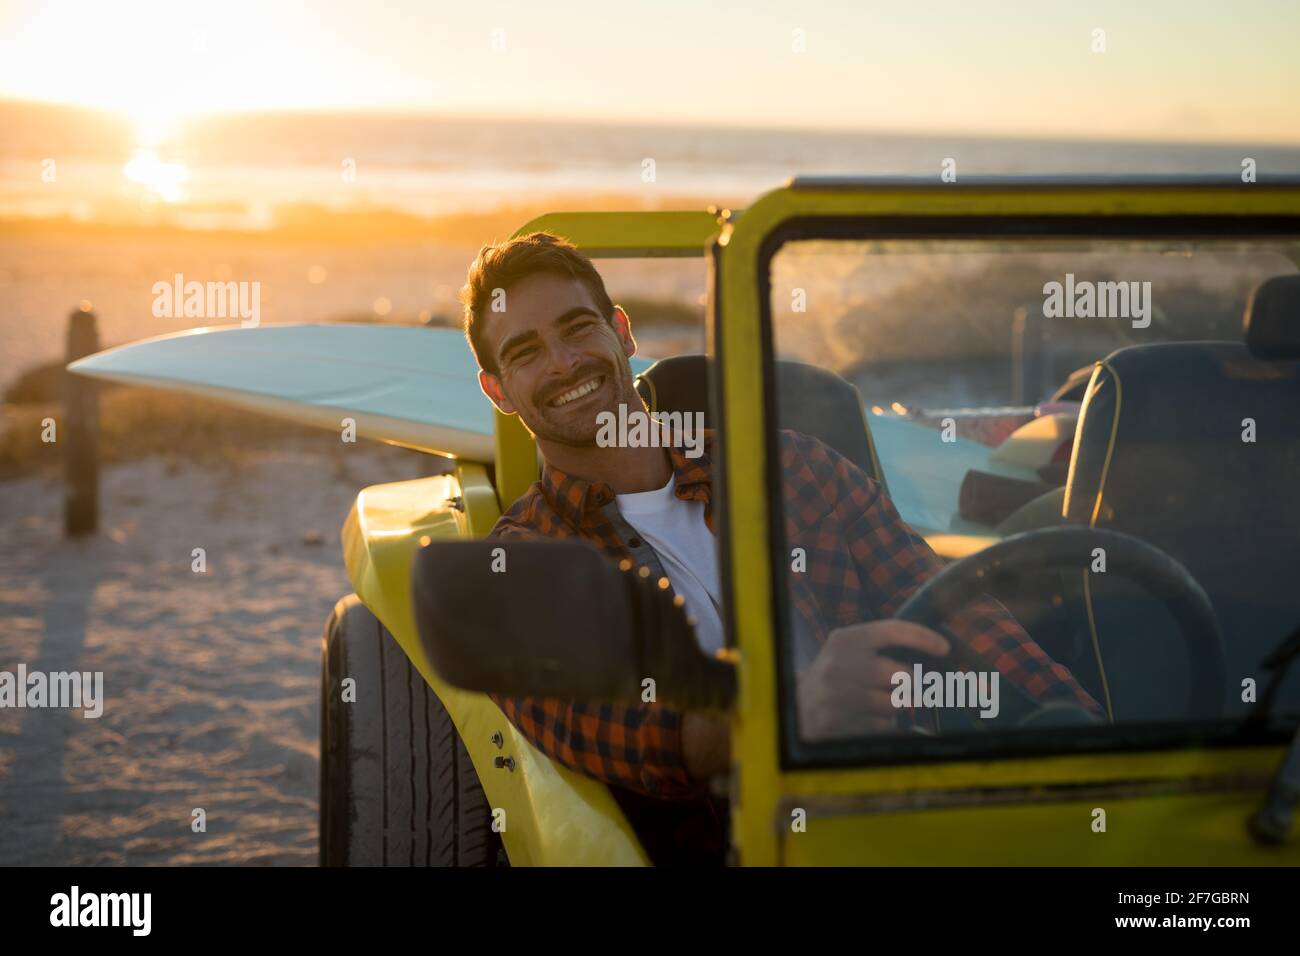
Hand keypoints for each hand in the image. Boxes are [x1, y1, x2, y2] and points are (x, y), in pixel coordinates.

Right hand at [797, 620, 950, 740]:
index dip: (923, 638)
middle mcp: (842, 664)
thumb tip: (932, 651)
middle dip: (910, 683)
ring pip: (896, 703)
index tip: (943, 648)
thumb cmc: (834, 674)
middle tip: (904, 684)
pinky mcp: (843, 722)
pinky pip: (885, 726)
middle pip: (901, 675)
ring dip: (898, 704)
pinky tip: (870, 717)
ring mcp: (841, 695)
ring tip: (881, 700)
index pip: (893, 631)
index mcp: (846, 639)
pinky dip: (886, 724)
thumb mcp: (849, 650)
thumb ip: (882, 647)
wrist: (799, 707)